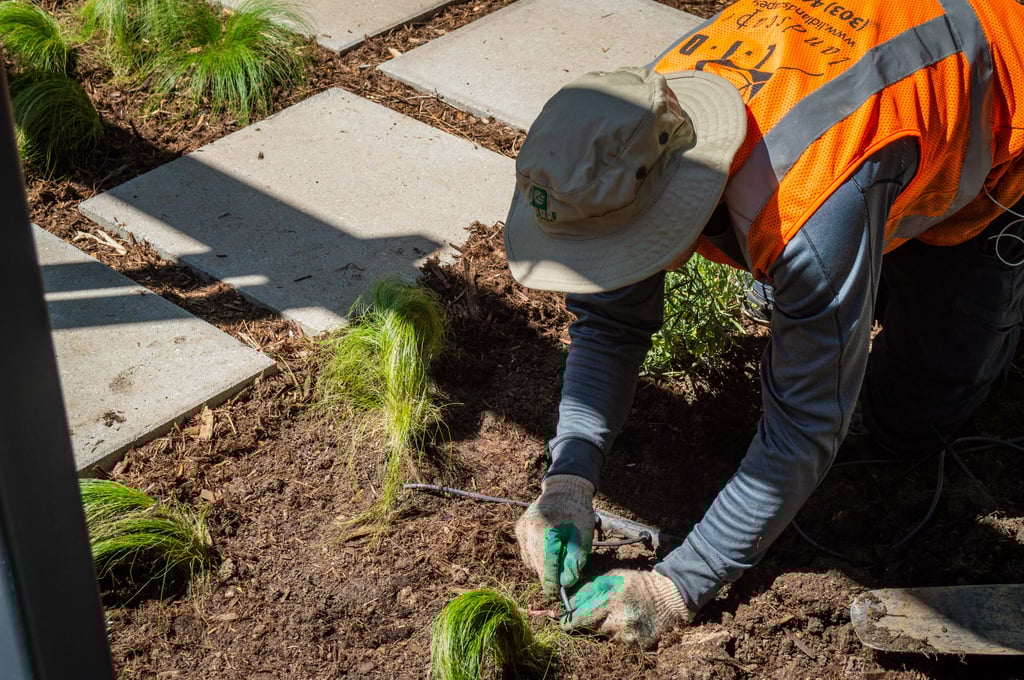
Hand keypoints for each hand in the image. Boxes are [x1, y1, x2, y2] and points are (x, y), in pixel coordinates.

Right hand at [514, 474, 594, 597]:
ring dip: (543, 566)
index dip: (552, 584)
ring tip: (559, 557)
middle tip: (563, 579)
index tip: (558, 596)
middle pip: (536, 565)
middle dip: (549, 576)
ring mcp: (521, 530)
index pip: (546, 565)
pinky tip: (549, 549)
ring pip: (530, 561)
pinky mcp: (519, 529)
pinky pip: (527, 552)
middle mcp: (528, 531)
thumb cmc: (577, 512)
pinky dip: (537, 557)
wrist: (564, 489)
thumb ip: (575, 559)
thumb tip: (567, 582)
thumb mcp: (583, 535)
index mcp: (545, 531)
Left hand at [562, 568, 692, 647]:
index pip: (582, 614)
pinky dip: (616, 634)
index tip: (563, 622)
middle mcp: (619, 618)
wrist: (668, 598)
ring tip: (616, 614)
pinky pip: (616, 641)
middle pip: (590, 626)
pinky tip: (625, 623)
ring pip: (603, 634)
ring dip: (603, 626)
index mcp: (612, 597)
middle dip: (587, 621)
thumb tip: (568, 598)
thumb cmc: (637, 584)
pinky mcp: (635, 644)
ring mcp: (628, 634)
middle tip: (591, 614)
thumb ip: (591, 587)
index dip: (570, 619)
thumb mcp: (613, 577)